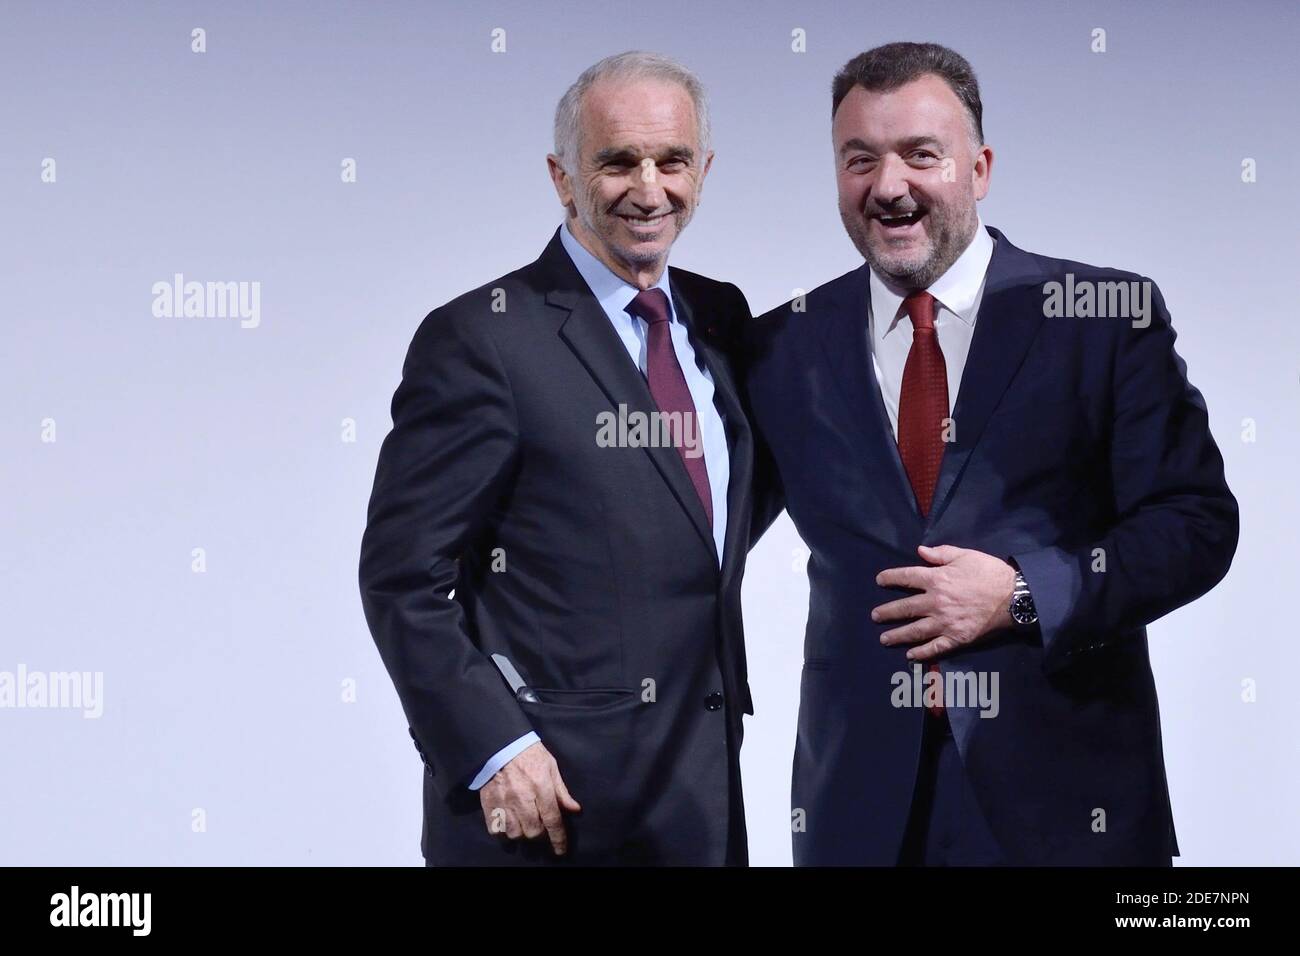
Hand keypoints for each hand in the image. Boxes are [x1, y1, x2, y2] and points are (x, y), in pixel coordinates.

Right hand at [478, 742, 581, 854]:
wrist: (500, 743)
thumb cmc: (529, 753)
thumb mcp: (551, 766)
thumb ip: (561, 791)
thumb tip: (575, 810)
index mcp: (541, 786)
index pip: (552, 820)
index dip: (558, 839)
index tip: (561, 850)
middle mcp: (522, 797)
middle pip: (533, 832)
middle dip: (539, 836)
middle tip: (540, 830)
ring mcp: (503, 801)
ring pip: (515, 834)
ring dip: (522, 834)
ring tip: (524, 826)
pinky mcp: (488, 803)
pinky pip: (495, 830)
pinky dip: (503, 832)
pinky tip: (508, 825)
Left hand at [872, 545, 1015, 660]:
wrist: (1013, 596)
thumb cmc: (989, 572)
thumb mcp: (965, 555)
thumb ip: (941, 553)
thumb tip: (920, 551)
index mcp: (936, 579)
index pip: (906, 577)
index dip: (890, 578)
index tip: (879, 581)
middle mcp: (935, 602)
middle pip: (905, 608)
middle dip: (887, 612)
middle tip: (874, 616)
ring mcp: (945, 622)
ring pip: (915, 630)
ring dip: (897, 635)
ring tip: (883, 639)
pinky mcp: (956, 637)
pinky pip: (935, 647)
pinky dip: (921, 653)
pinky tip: (910, 655)